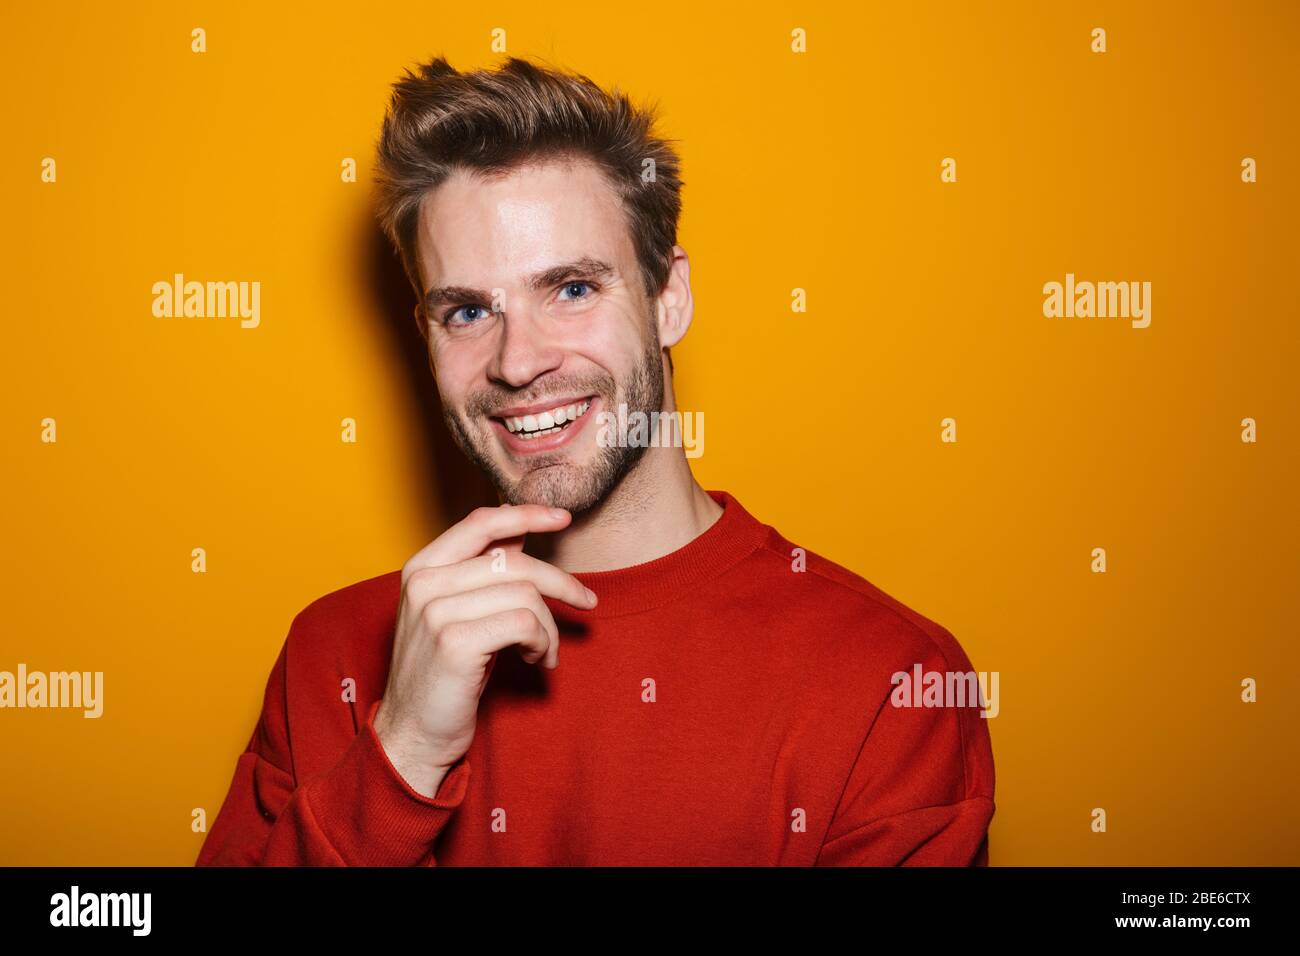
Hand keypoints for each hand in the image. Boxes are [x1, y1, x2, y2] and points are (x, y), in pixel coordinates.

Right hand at [372, 504, 596, 795]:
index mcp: (421, 567)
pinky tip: (535, 660)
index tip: (563, 517)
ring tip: (544, 650)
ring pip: (526, 594)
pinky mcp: (455, 641)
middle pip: (515, 562)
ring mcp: (436, 611)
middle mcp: (424, 582)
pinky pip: (526, 623)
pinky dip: (543, 642)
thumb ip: (480, 570)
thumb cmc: (443, 672)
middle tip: (586, 601)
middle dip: (560, 582)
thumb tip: (519, 524)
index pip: (481, 523)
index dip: (526, 514)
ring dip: (549, 627)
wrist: (412, 733)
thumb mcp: (456, 611)